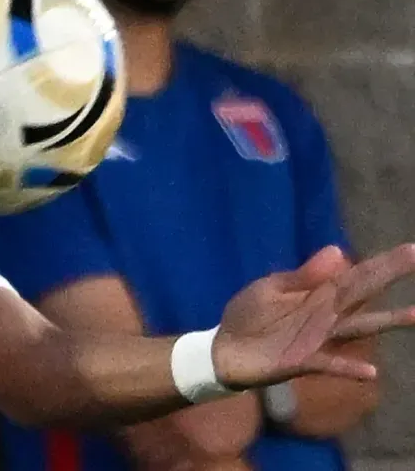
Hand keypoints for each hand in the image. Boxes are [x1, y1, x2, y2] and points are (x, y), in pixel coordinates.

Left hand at [212, 244, 414, 388]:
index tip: (412, 249)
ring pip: (358, 327)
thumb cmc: (250, 315)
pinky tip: (372, 371)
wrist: (225, 349)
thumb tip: (338, 251)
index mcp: (318, 293)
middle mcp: (327, 315)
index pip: (355, 274)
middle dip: (389, 276)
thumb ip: (303, 276)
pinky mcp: (304, 360)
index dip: (382, 263)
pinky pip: (330, 364)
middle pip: (363, 292)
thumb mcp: (270, 289)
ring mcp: (320, 338)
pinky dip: (349, 368)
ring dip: (386, 321)